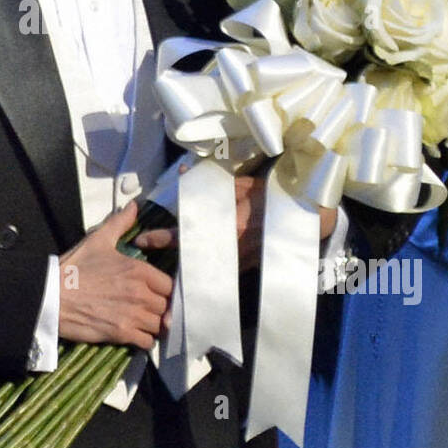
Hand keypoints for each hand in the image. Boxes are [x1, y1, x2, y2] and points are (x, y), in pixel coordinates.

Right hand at [58, 202, 173, 348]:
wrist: (50, 295)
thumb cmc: (74, 268)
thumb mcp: (97, 240)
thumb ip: (120, 223)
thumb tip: (134, 206)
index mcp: (138, 270)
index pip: (169, 284)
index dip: (164, 289)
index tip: (156, 291)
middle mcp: (140, 293)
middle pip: (166, 306)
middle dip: (159, 307)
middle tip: (149, 307)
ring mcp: (132, 315)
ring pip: (158, 325)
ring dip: (153, 324)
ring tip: (142, 321)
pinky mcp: (121, 333)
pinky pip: (147, 342)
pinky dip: (144, 340)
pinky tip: (135, 333)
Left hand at [133, 178, 340, 273]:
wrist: (305, 219)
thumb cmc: (272, 197)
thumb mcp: (243, 185)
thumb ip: (214, 184)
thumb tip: (187, 172)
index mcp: (228, 226)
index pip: (188, 234)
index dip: (163, 238)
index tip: (142, 240)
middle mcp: (231, 248)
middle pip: (191, 257)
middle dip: (169, 259)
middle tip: (147, 260)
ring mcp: (240, 262)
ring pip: (205, 268)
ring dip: (185, 268)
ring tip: (163, 271)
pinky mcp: (247, 269)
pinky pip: (221, 272)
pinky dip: (205, 272)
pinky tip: (192, 275)